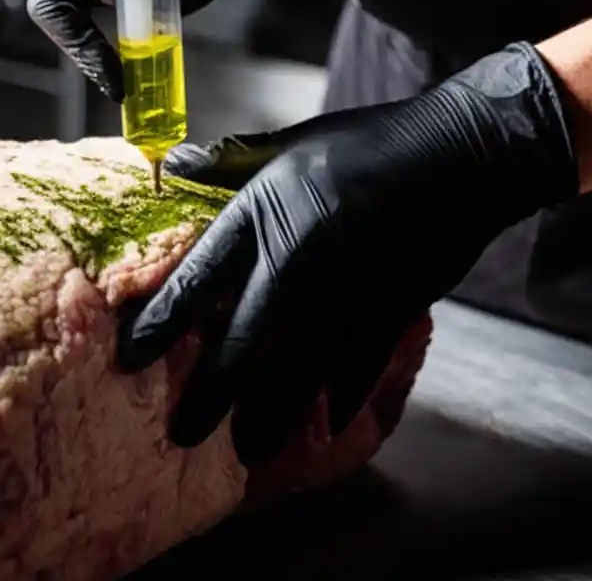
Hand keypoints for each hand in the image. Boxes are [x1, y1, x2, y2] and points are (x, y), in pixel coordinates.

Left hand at [118, 41, 579, 465]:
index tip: (131, 356)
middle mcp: (297, 262)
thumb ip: (230, 161)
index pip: (198, 278)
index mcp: (263, 215)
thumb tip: (174, 164)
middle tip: (184, 435)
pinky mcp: (388, 310)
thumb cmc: (369, 143)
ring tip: (247, 449)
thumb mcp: (291, 142)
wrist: (459, 155)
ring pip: (299, 370)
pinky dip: (342, 399)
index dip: (161, 322)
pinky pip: (358, 368)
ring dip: (272, 414)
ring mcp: (345, 292)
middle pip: (243, 343)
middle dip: (212, 394)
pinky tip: (327, 427)